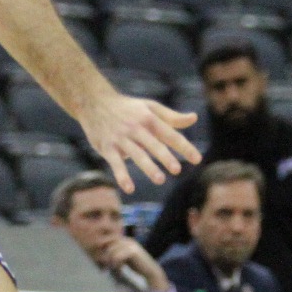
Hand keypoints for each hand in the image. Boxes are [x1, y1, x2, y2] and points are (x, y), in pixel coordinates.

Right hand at [78, 91, 199, 193]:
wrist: (93, 102)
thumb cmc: (128, 108)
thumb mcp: (150, 108)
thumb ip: (172, 117)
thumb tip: (194, 118)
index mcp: (149, 119)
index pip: (170, 134)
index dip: (184, 147)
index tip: (197, 159)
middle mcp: (136, 128)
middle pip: (153, 144)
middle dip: (165, 157)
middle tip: (177, 170)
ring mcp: (121, 138)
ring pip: (136, 154)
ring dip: (148, 167)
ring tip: (160, 179)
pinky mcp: (107, 147)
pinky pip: (115, 163)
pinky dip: (122, 176)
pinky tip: (130, 188)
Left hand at [92, 235, 169, 291]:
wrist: (149, 271)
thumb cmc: (135, 265)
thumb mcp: (122, 257)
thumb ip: (114, 253)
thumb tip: (99, 253)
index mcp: (125, 239)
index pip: (108, 239)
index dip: (103, 248)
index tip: (103, 260)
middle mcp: (128, 239)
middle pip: (108, 244)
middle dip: (105, 255)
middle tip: (107, 266)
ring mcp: (131, 245)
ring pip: (111, 251)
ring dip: (110, 261)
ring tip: (115, 268)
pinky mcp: (133, 251)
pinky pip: (117, 257)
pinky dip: (116, 264)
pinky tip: (120, 268)